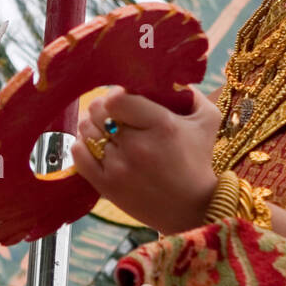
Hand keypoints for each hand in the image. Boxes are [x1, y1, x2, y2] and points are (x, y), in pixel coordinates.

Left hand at [72, 85, 220, 234]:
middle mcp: (138, 146)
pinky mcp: (107, 187)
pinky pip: (78, 155)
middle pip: (96, 111)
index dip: (116, 94)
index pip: (117, 98)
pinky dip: (82, 146)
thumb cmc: (198, 160)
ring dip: (92, 126)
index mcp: (162, 125)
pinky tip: (97, 146)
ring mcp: (119, 168)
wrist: (192, 209)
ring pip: (86, 131)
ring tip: (105, 129)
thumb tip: (169, 76)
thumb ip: (191, 93)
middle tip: (112, 113)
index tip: (124, 99)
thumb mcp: (207, 120)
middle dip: (102, 108)